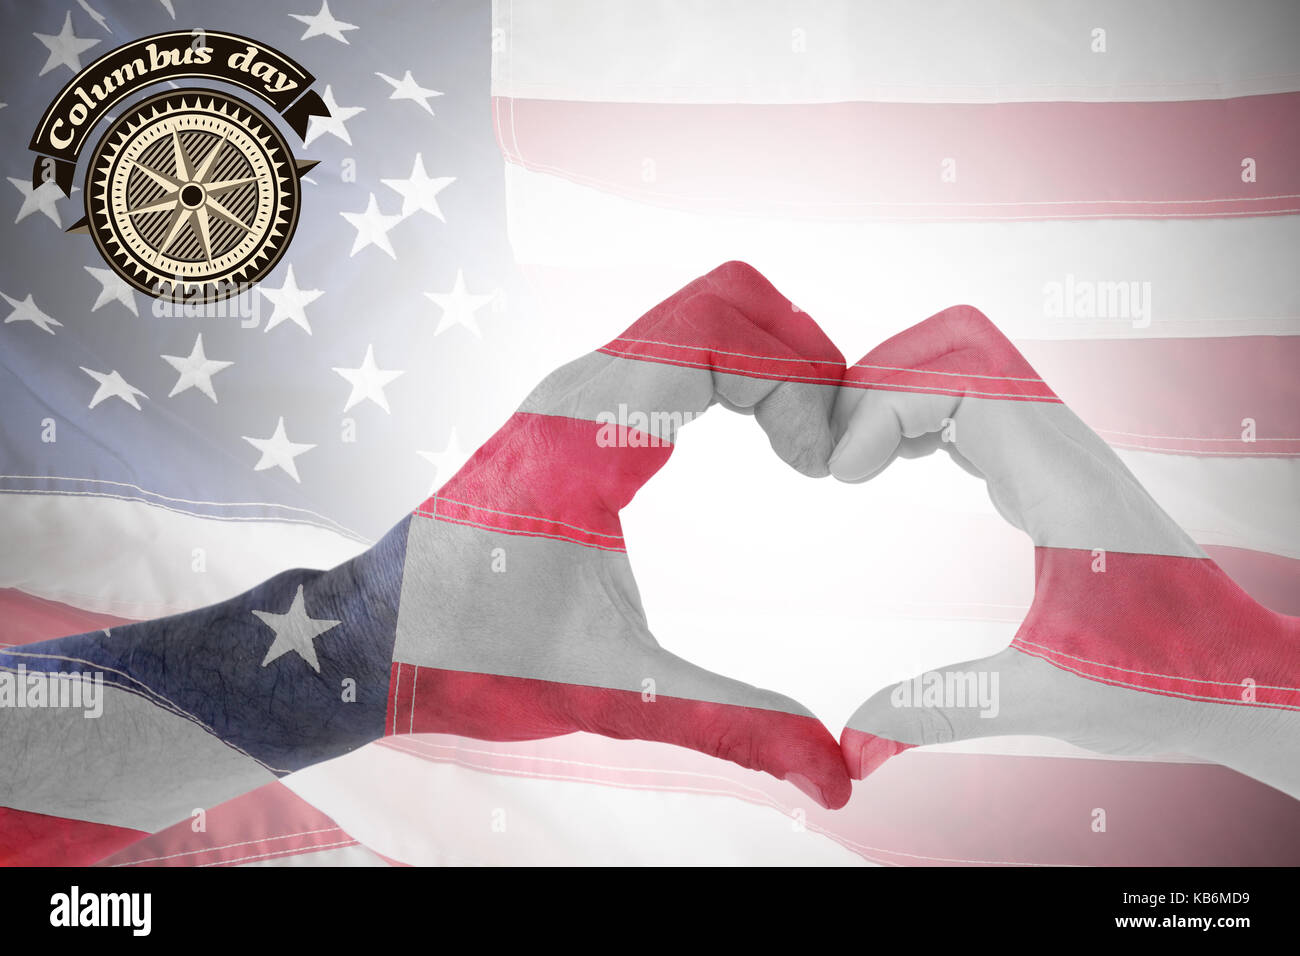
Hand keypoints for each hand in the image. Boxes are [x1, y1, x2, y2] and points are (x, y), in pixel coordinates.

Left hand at [0, 262, 850, 864]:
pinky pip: (677, 346)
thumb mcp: (615, 691)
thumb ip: (735, 723)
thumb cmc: (472, 656)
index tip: (823, 466)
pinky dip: (737, 370)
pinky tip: (760, 439)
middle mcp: (580, 386)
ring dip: (770, 362)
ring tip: (803, 450)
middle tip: (827, 451)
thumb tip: (838, 781)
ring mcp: (575, 390)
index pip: (720, 337)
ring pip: (700, 316)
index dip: (799, 384)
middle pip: (723, 301)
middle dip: (800, 358)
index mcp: (591, 430)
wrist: (374, 641)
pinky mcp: (577, 408)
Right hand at [828, 305, 1299, 796]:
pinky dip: (921, 419)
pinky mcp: (1050, 473)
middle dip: (880, 381)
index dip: (882, 404)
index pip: (959, 376)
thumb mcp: (1046, 701)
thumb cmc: (1170, 682)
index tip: (839, 474)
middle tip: (835, 456)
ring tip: (851, 465)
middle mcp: (1062, 448)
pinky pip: (976, 406)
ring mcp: (1057, 454)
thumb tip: (848, 745)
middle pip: (957, 344)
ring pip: (966, 366)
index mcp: (1062, 481)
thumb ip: (940, 712)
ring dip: (898, 397)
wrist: (1246, 679)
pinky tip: (894, 467)